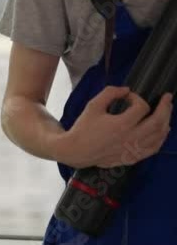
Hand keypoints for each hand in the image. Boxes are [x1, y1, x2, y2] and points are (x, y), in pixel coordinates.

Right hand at [57, 86, 172, 168]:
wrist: (77, 150)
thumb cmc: (84, 127)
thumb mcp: (93, 106)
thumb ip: (109, 93)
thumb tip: (126, 89)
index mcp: (121, 124)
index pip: (141, 107)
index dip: (137, 97)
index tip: (128, 95)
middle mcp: (132, 137)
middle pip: (157, 122)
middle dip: (165, 108)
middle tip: (168, 98)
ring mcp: (134, 149)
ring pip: (159, 136)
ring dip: (166, 121)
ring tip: (167, 111)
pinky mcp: (134, 157)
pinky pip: (154, 148)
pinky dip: (162, 138)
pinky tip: (162, 131)